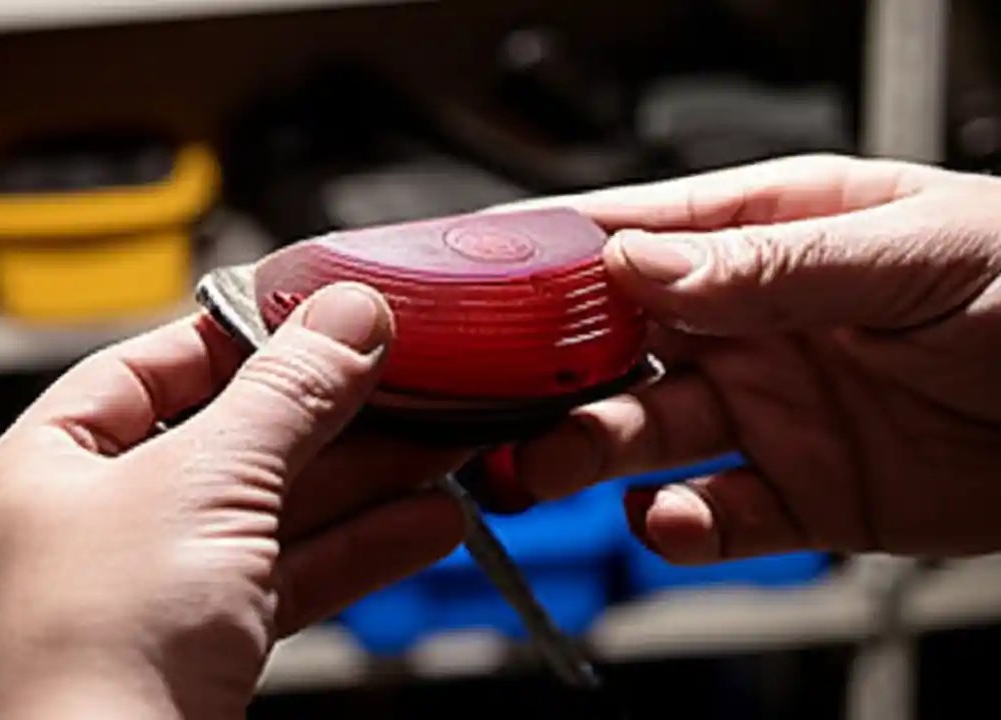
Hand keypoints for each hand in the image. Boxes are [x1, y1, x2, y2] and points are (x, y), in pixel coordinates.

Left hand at [0, 284, 468, 718]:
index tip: (316, 318)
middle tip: (409, 384)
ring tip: (444, 452)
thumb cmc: (100, 654)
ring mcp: (145, 597)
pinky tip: (425, 527)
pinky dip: (355, 553)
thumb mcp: (207, 484)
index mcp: (45, 467)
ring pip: (268, 517)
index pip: (144, 368)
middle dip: (330, 419)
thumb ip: (286, 394)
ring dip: (362, 486)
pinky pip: (284, 582)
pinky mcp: (196, 654)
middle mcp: (88, 529)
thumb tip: (348, 314)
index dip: (235, 336)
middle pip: (226, 443)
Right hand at [500, 154, 1000, 561]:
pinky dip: (681, 526)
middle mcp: (751, 323)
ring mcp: (770, 411)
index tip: (473, 281)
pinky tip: (674, 520)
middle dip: (543, 369)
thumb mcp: (915, 253)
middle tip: (494, 399)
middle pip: (613, 342)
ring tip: (554, 466)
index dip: (546, 254)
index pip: (632, 234)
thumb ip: (774, 264)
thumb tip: (641, 266)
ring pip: (643, 431)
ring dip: (587, 450)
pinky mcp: (802, 494)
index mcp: (769, 232)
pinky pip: (717, 516)